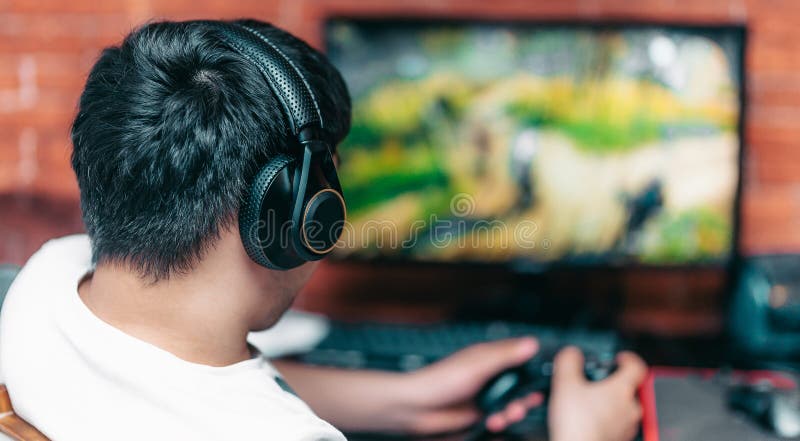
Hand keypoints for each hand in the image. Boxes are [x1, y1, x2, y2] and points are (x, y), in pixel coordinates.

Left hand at [400, 337, 542, 434]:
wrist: (417, 409)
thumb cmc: (440, 380)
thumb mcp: (477, 365)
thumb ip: (505, 356)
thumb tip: (531, 343)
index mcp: (489, 357)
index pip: (521, 358)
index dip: (535, 368)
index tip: (546, 378)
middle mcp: (490, 375)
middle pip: (521, 385)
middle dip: (526, 395)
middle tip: (527, 402)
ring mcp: (486, 395)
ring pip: (513, 403)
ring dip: (513, 411)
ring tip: (506, 415)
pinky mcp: (481, 413)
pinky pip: (501, 417)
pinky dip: (501, 421)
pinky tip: (493, 422)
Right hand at [548, 347, 646, 440]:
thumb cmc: (577, 423)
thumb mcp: (565, 383)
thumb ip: (569, 361)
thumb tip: (572, 353)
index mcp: (622, 390)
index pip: (637, 366)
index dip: (628, 358)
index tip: (619, 358)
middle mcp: (630, 408)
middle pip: (629, 388)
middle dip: (613, 383)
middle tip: (595, 382)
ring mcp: (628, 426)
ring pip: (624, 407)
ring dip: (610, 401)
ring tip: (589, 403)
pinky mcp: (621, 439)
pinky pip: (618, 423)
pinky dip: (607, 418)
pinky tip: (589, 420)